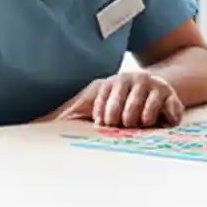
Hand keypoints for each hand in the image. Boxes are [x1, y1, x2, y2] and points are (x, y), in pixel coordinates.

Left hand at [49, 72, 184, 127]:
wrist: (158, 86)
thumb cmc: (119, 101)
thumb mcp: (91, 101)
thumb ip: (65, 114)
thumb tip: (34, 125)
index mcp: (112, 83)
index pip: (104, 104)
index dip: (104, 119)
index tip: (104, 124)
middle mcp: (133, 81)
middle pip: (125, 110)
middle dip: (123, 122)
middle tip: (123, 125)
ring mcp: (153, 87)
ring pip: (145, 111)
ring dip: (141, 122)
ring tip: (139, 125)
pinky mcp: (172, 97)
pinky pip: (170, 111)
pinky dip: (165, 120)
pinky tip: (159, 124)